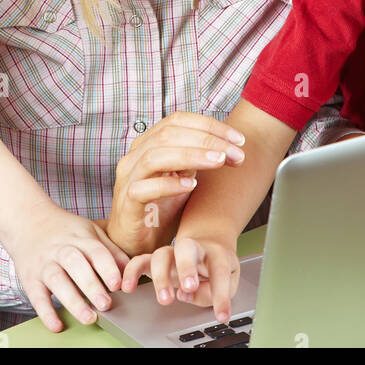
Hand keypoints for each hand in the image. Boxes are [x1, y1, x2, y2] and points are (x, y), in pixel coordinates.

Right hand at [10, 202, 129, 333]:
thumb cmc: (64, 230)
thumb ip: (109, 250)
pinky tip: (57, 325)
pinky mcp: (30, 279)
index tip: (117, 284)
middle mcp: (61, 250)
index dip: (107, 267)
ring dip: (73, 301)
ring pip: (58, 281)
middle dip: (92, 286)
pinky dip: (46, 312)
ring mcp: (45, 264)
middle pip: (76, 265)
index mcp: (80, 237)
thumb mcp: (89, 231)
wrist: (27, 220)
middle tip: (106, 304)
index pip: (95, 251)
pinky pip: (37, 296)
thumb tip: (131, 270)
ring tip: (89, 318)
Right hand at [106, 112, 245, 256]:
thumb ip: (196, 159)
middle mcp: (135, 155)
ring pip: (155, 157)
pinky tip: (191, 185)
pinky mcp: (127, 203)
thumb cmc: (162, 207)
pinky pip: (144, 188)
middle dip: (206, 140)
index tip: (238, 139)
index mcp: (149, 143)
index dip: (209, 125)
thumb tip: (227, 145)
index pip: (178, 121)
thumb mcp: (182, 177)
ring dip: (191, 156)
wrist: (138, 243)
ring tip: (219, 162)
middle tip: (236, 152)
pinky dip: (169, 184)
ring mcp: (129, 178)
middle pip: (168, 134)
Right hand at [122, 236, 240, 323]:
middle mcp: (192, 249)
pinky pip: (141, 260)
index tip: (222, 316)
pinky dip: (132, 271)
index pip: (219, 271)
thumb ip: (209, 291)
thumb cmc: (216, 265)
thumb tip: (185, 295)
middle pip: (186, 249)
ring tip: (165, 299)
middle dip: (186, 267)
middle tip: (189, 287)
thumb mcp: (227, 279)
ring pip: (162, 255)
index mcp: (215, 253)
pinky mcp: (156, 259)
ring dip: (161, 278)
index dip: (221, 295)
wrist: (208, 243)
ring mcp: (172, 253)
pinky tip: (128, 286)